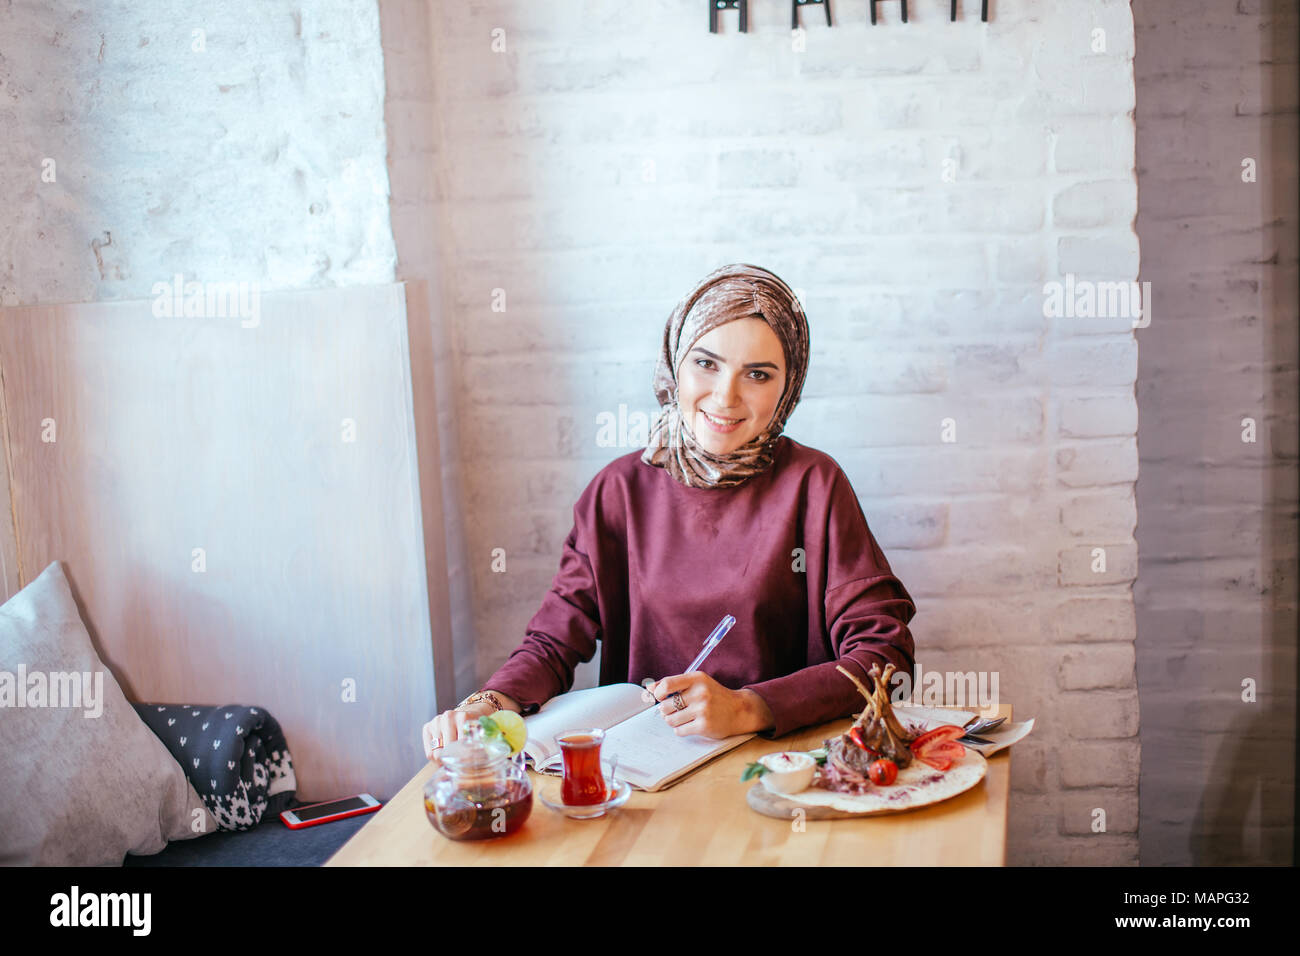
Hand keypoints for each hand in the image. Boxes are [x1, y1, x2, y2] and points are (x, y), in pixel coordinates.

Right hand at [422, 700, 496, 761]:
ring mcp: (436, 721)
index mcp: (463, 717)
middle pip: (447, 751)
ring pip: (436, 754)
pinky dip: (436, 759)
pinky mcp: (427, 727)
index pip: (461, 746)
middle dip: (453, 762)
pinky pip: (429, 753)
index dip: (466, 759)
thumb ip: (483, 744)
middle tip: (461, 766)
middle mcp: (448, 717)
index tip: (471, 766)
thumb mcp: (482, 733)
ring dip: (445, 761)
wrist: (466, 714)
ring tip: (453, 760)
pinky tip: (445, 755)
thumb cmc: (474, 728)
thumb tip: (482, 763)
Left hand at [641, 672, 772, 738]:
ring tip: (683, 718)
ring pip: (670, 720)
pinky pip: (679, 731)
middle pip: (665, 706)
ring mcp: (703, 710)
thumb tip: (649, 689)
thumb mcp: (697, 683)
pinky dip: (681, 730)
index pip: (667, 684)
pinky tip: (690, 725)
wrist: (739, 710)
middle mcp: (700, 693)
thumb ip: (673, 684)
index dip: (658, 692)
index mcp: (697, 679)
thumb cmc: (713, 696)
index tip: (660, 696)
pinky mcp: (705, 726)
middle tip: (676, 710)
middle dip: (666, 710)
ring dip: (672, 721)